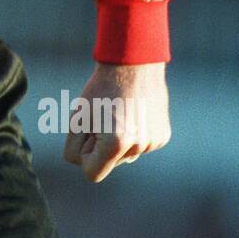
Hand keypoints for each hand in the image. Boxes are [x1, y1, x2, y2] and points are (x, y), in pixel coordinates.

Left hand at [62, 62, 170, 182]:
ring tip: (119, 112)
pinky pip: (139, 145)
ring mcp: (153, 142)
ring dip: (117, 139)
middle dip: (101, 145)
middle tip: (103, 116)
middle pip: (109, 163)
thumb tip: (91, 165)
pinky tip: (134, 113)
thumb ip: (75, 149)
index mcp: (116, 143)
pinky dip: (133, 134)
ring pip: (125, 154)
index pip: (92, 173)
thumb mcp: (77, 119)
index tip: (87, 133)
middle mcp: (138, 146)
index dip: (84, 154)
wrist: (133, 64)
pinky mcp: (163, 136)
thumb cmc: (100, 91)